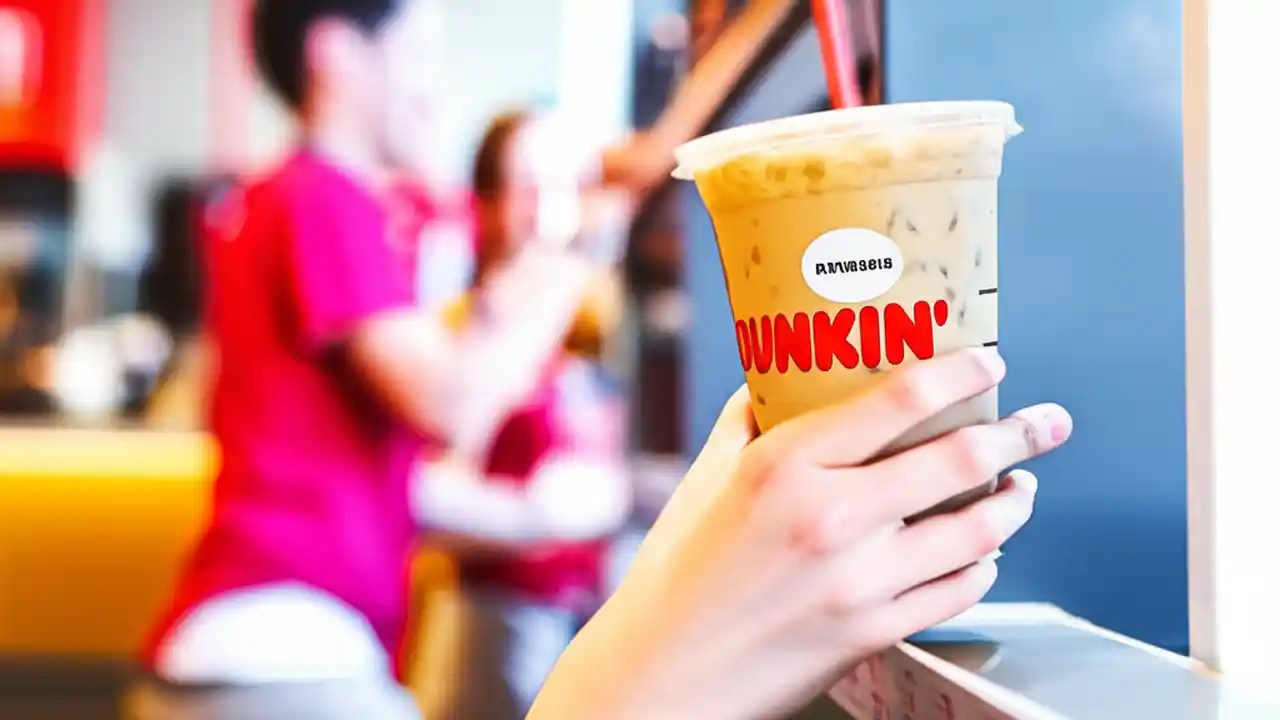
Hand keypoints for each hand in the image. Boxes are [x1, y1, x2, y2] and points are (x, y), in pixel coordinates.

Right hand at [530, 349, 1071, 719]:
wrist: (664, 672)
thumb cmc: (677, 574)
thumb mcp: (706, 479)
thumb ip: (748, 422)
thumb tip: (780, 378)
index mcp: (786, 466)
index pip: (900, 401)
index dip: (960, 372)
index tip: (990, 359)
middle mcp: (832, 519)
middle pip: (960, 461)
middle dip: (1020, 433)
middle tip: (1046, 423)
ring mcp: (860, 582)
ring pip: (978, 530)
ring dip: (1015, 503)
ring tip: (1022, 488)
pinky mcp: (873, 632)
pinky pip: (958, 589)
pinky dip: (983, 564)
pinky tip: (983, 552)